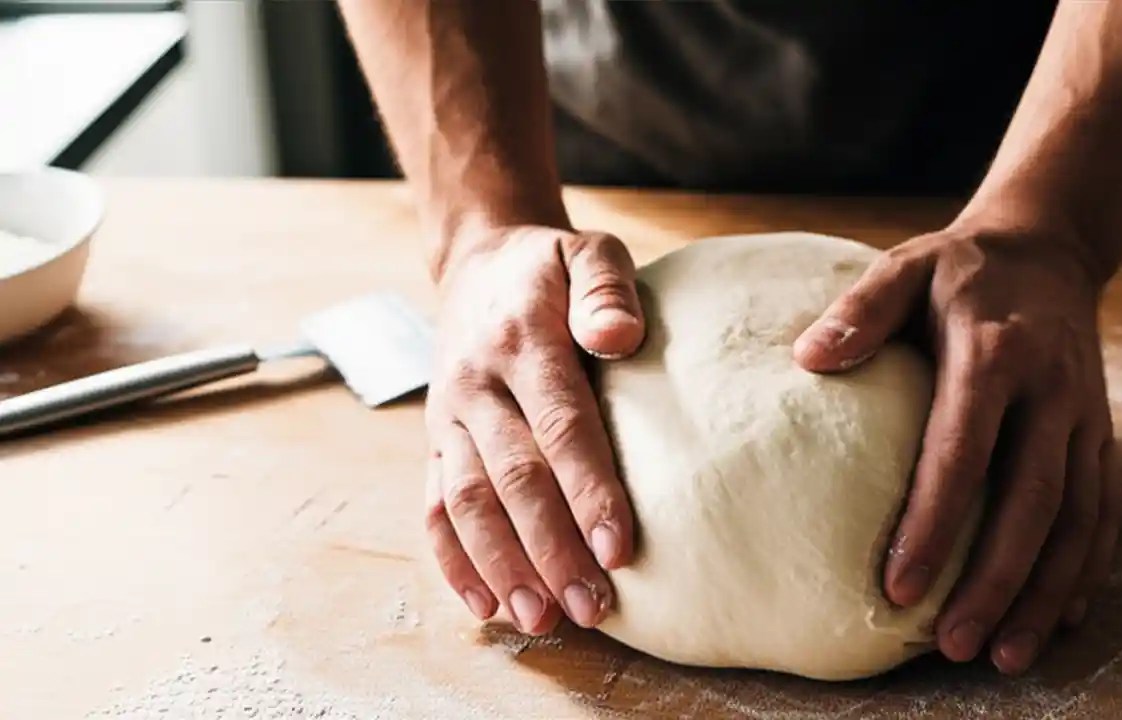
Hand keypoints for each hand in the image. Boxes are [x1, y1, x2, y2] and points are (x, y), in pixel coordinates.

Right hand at [424, 225, 644, 634]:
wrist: (478, 264)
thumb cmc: (550, 270)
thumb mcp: (587, 252)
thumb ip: (606, 288)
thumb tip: (618, 338)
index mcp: (521, 341)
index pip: (559, 423)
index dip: (588, 488)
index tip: (620, 546)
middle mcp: (476, 386)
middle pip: (513, 477)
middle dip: (552, 547)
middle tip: (593, 605)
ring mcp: (449, 420)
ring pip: (468, 503)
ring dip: (504, 565)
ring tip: (542, 620)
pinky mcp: (435, 444)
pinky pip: (433, 508)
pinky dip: (455, 561)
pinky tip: (488, 606)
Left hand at [793, 219, 1121, 674]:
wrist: (1050, 249)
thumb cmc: (959, 269)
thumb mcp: (907, 265)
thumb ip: (861, 308)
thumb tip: (808, 359)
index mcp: (996, 352)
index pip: (964, 450)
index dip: (935, 522)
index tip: (899, 585)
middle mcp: (1052, 390)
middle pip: (1031, 501)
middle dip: (995, 580)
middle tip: (954, 646)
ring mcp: (1086, 416)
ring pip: (1078, 518)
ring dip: (1046, 592)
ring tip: (1006, 654)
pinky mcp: (1103, 433)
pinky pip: (1106, 508)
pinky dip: (1088, 567)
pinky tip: (1062, 617)